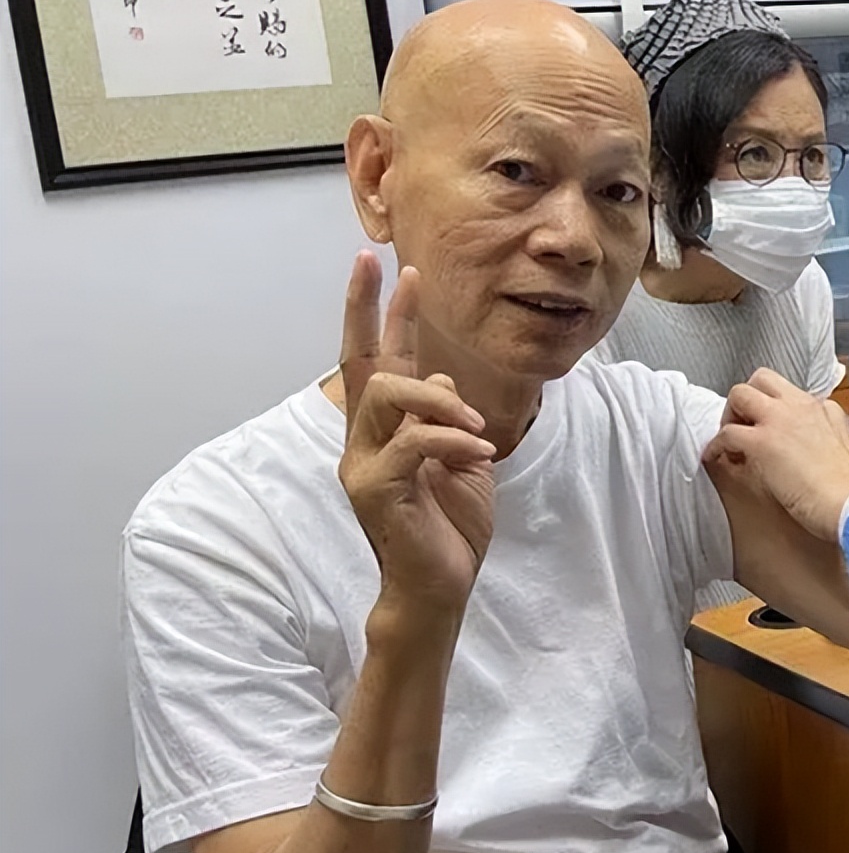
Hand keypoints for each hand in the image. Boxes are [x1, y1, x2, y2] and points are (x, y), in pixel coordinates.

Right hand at [337, 252, 495, 618]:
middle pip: (364, 362)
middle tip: (405, 271)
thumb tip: (437, 375)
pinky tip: (480, 452)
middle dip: (380, 310)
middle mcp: (364, 441)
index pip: (376, 361)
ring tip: (476, 426)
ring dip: (440, 398)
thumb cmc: (448, 526)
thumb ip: (445, 417)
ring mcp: (363, 464)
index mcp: (385, 431)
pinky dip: (453, 439)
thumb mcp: (461, 460)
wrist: (439, 588)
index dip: (381, 312)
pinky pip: (414, 442)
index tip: (387, 265)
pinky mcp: (376, 489)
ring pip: (388, 392)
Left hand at [703, 368, 848, 542]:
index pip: (791, 395)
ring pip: (740, 395)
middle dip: (748, 398)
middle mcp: (801, 406)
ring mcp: (779, 420)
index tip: (770, 428)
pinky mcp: (761, 442)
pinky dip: (716, 446)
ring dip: (730, 415)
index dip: (775, 410)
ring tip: (729, 439)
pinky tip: (716, 459)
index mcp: (825, 410)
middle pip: (763, 379)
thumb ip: (834, 438)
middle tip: (743, 423)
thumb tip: (824, 444)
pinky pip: (726, 434)